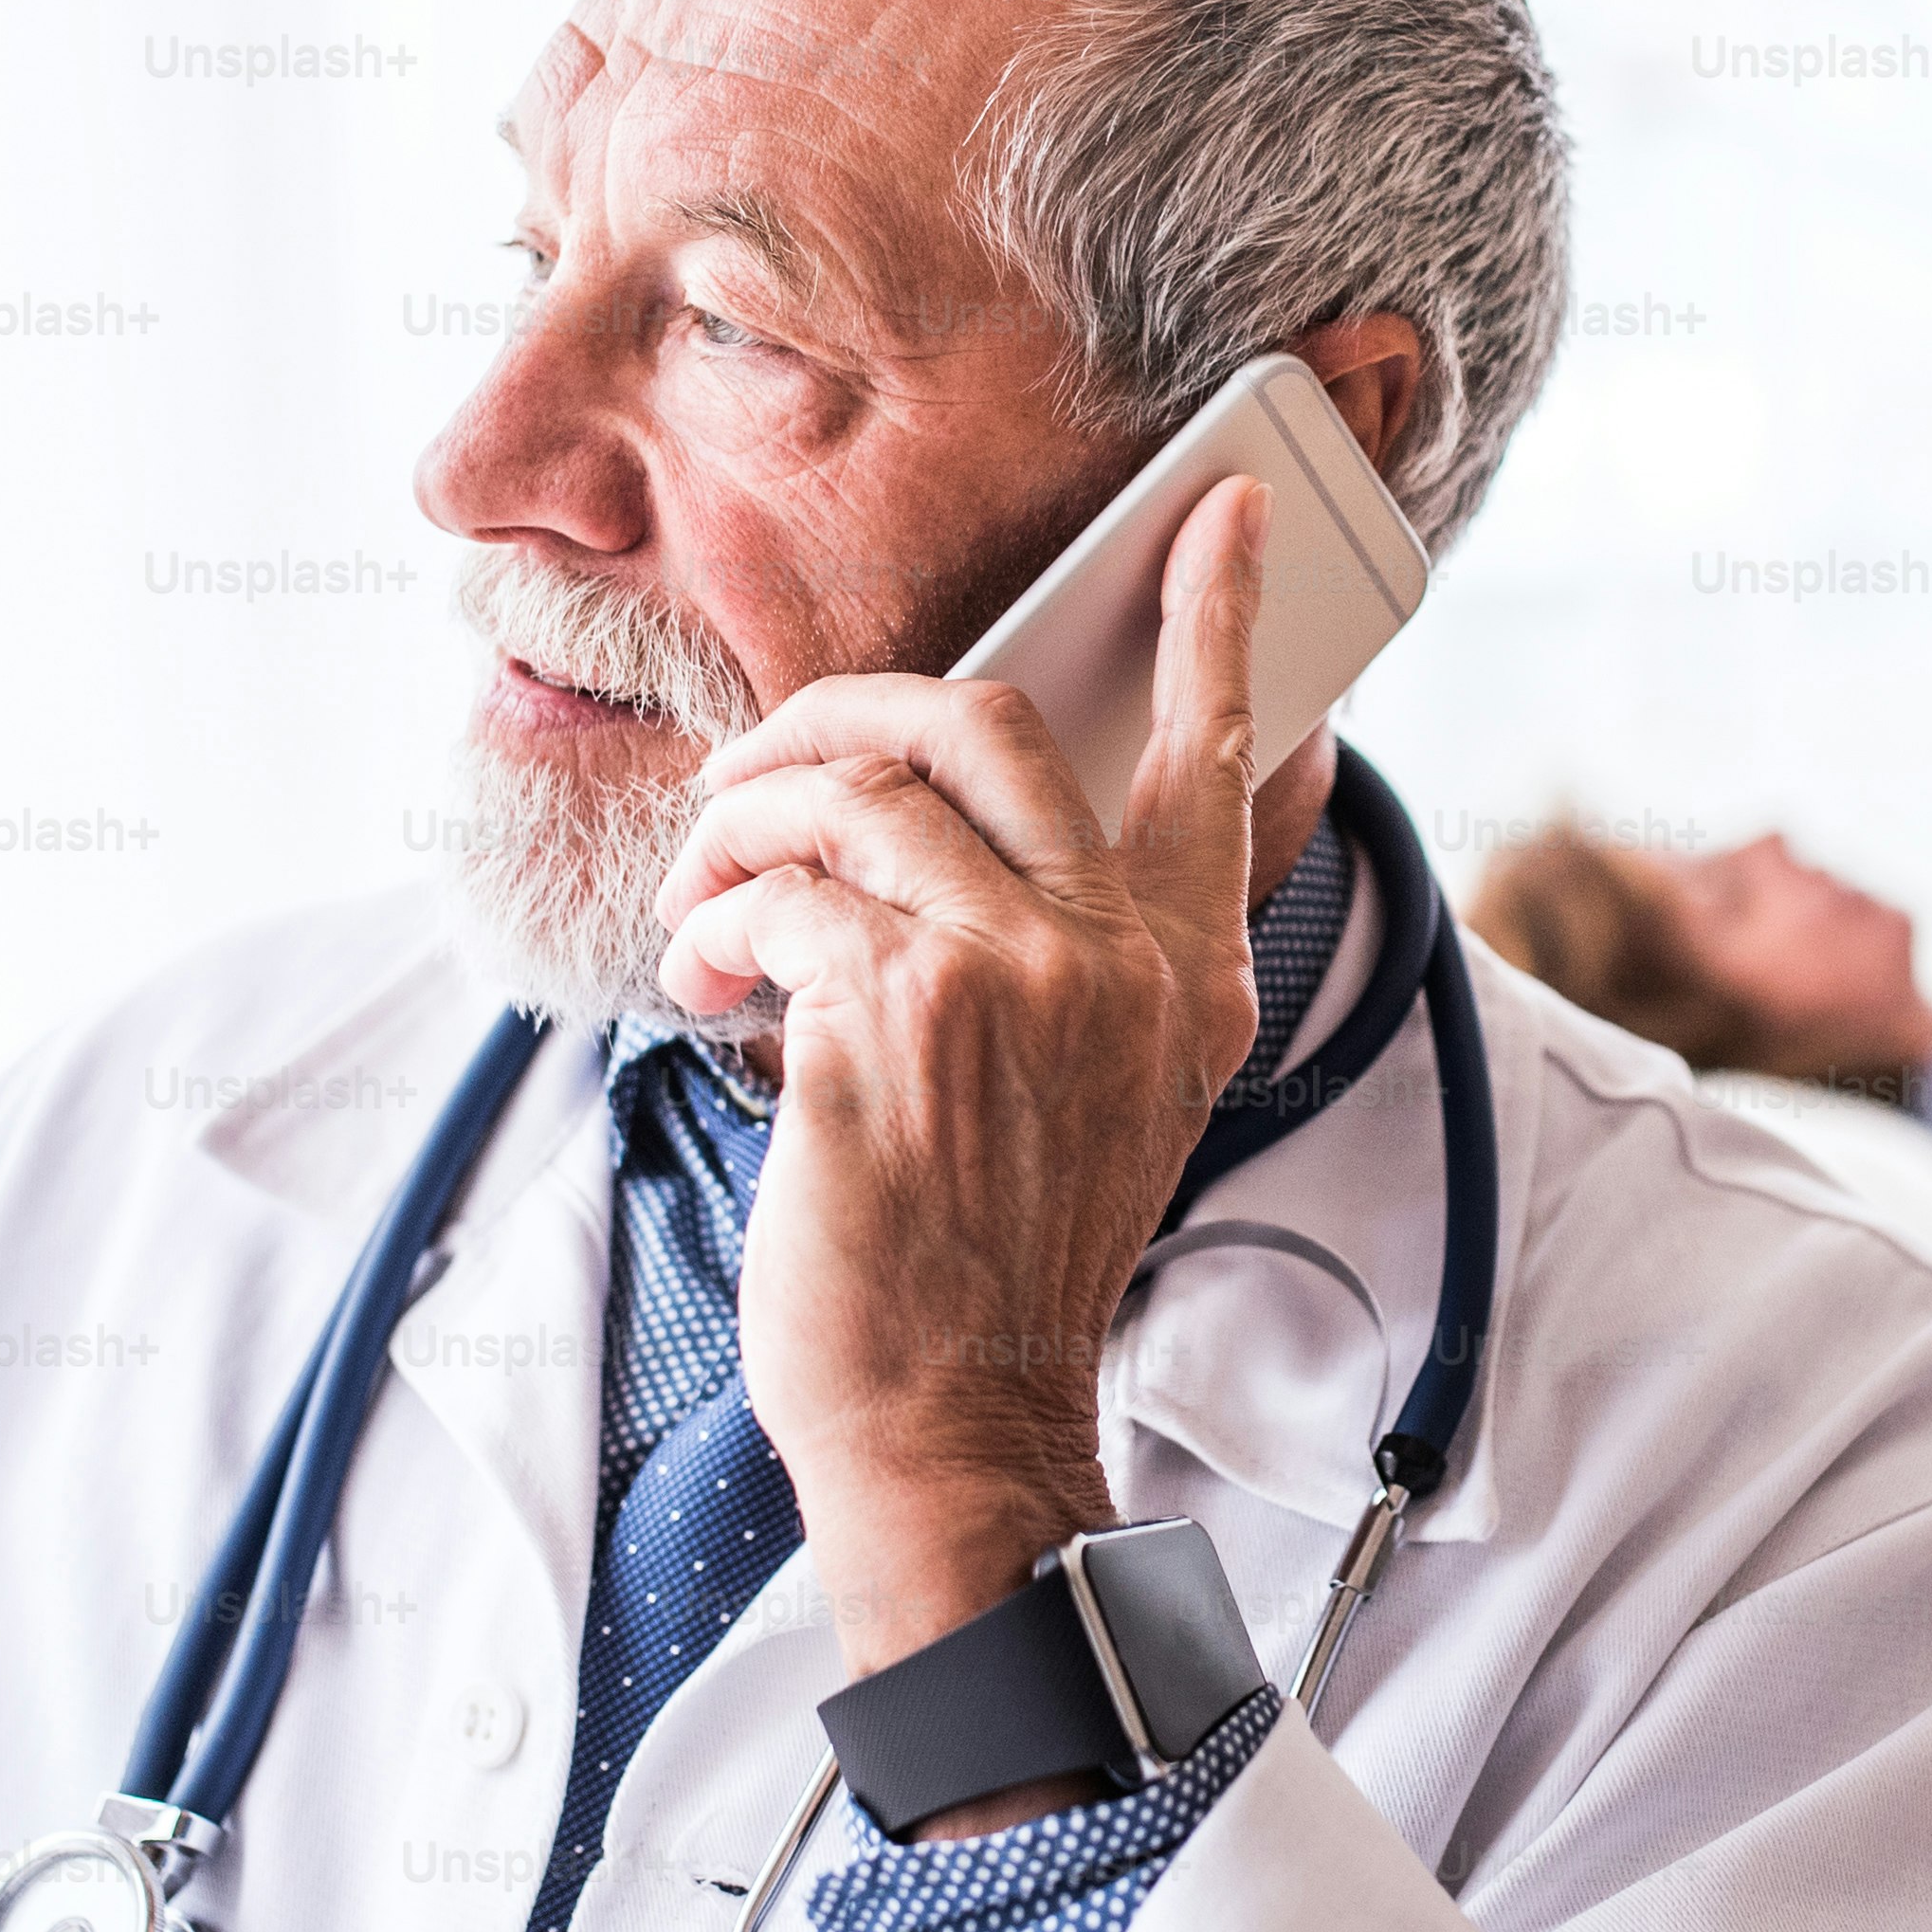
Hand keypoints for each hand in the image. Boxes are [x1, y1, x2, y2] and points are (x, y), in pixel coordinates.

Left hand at [648, 479, 1274, 1715]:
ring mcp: (1014, 976)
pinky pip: (780, 897)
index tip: (1226, 513)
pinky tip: (706, 979)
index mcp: (1186, 973)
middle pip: (982, 721)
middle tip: (760, 768)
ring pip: (853, 795)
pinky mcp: (897, 1014)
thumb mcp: (1096, 1098)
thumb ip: (1069, 959)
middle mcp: (1120, 955)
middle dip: (838, 713)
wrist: (954, 1418)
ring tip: (705, 905)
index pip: (1218, 759)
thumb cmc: (993, 1265)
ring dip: (743, 830)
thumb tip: (931, 828)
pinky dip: (719, 925)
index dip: (1220, 620)